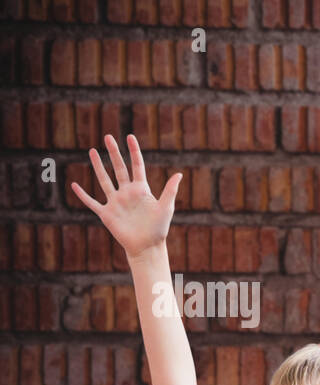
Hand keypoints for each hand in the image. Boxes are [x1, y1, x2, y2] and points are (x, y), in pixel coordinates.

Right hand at [71, 134, 182, 260]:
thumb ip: (170, 191)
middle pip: (119, 168)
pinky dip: (83, 195)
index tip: (130, 137)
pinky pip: (92, 202)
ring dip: (98, 166)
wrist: (147, 246)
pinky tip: (75, 185)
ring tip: (91, 151)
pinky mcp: (106, 214)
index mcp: (141, 189)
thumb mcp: (166, 208)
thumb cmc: (159, 228)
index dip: (133, 151)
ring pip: (104, 180)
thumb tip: (179, 174)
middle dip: (113, 153)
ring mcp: (115, 202)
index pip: (137, 166)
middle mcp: (127, 193)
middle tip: (108, 137)